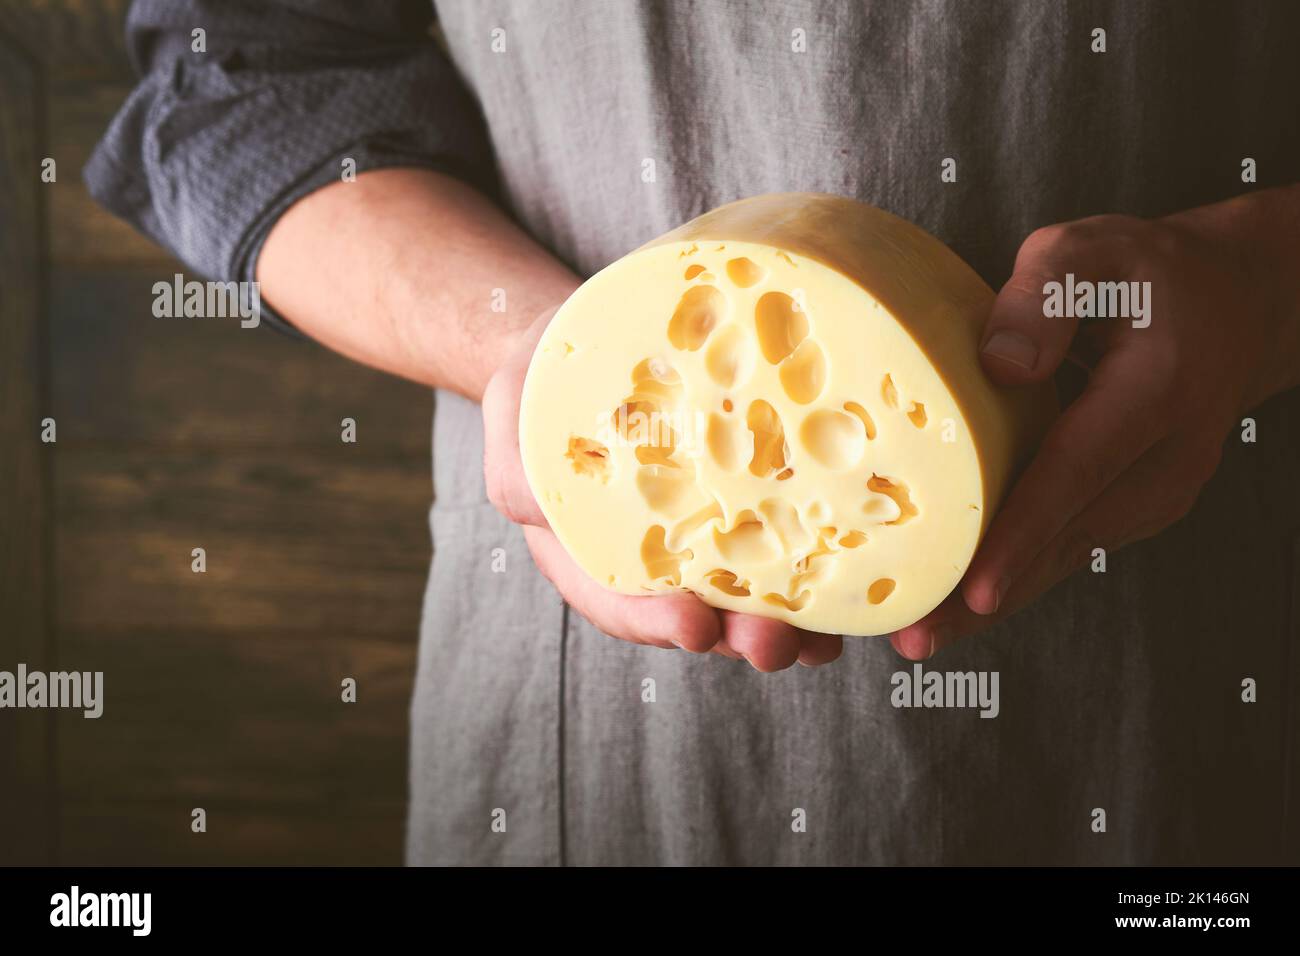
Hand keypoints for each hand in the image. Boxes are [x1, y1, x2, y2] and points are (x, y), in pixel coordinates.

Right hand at [483, 307, 843, 670]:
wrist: (605, 334)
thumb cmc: (554, 372)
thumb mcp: (514, 406)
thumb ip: (519, 467)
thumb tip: (532, 510)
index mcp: (592, 544)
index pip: (618, 600)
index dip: (653, 620)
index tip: (693, 625)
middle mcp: (655, 552)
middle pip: (697, 612)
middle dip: (738, 635)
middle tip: (775, 642)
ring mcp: (708, 531)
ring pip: (750, 593)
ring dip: (789, 622)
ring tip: (824, 634)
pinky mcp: (755, 496)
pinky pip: (790, 538)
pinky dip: (821, 565)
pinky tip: (855, 576)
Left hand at [892, 208, 1297, 659]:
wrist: (1232, 306)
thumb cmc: (1145, 275)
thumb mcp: (1092, 252)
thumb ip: (1045, 295)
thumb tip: (1000, 365)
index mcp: (1153, 393)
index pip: (1078, 472)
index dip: (1023, 533)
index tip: (976, 592)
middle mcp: (1165, 459)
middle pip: (1067, 538)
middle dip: (990, 596)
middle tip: (916, 638)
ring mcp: (1157, 491)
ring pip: (1068, 556)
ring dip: (996, 601)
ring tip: (921, 636)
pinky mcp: (1136, 505)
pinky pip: (1071, 546)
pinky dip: (1016, 575)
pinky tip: (956, 605)